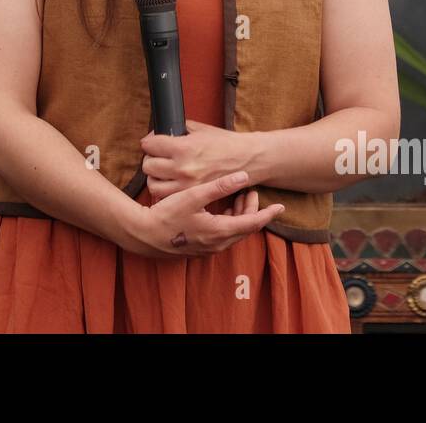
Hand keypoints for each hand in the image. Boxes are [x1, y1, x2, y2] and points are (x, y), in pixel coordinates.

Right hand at [122, 171, 283, 259]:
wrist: (144, 235)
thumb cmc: (167, 215)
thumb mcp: (193, 196)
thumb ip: (219, 186)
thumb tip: (243, 177)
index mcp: (220, 231)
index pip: (253, 223)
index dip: (268, 214)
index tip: (281, 206)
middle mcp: (217, 244)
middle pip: (244, 228)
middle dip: (252, 210)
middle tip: (251, 192)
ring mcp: (208, 248)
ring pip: (233, 232)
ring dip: (239, 215)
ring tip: (237, 197)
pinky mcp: (200, 248)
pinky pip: (222, 235)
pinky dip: (228, 222)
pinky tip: (220, 209)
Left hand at [140, 119, 253, 201]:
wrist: (248, 159)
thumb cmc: (225, 143)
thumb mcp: (200, 129)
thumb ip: (178, 129)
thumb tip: (161, 132)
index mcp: (183, 148)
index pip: (149, 145)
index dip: (149, 141)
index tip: (153, 142)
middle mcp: (182, 168)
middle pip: (148, 165)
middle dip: (150, 158)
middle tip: (157, 156)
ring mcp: (187, 185)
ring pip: (153, 184)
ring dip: (155, 177)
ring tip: (163, 171)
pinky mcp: (194, 196)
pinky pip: (168, 196)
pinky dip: (166, 190)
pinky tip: (172, 182)